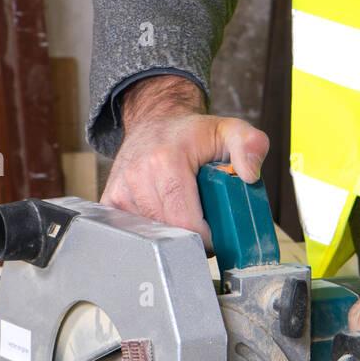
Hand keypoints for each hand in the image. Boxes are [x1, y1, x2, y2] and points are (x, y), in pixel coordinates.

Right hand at [101, 75, 268, 248]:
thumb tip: (249, 174)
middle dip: (191, 239)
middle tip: (203, 227)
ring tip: (183, 216)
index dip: (206, 238)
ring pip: (151, 236)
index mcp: (167, 161)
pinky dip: (151, 232)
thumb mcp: (229, 130)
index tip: (215, 232)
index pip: (187, 224)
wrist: (155, 121)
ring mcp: (120, 189)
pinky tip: (162, 216)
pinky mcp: (109, 200)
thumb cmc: (193, 133)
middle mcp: (138, 175)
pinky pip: (133, 232)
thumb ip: (250, 145)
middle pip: (169, 233)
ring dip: (170, 235)